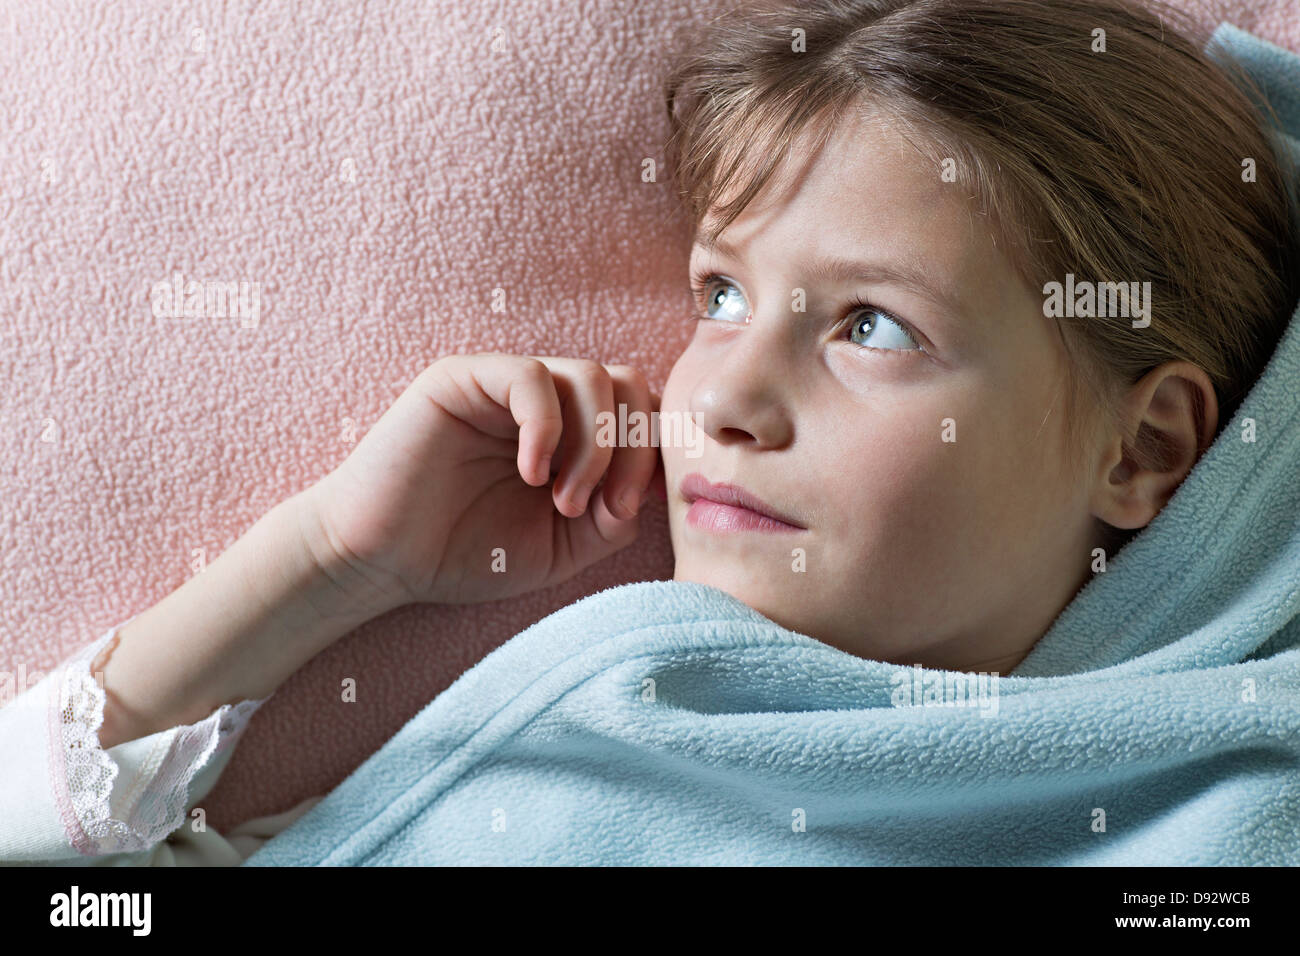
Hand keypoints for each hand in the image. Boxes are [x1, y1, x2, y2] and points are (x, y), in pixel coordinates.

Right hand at [303, 353, 662, 605]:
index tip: (628, 511)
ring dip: (594, 446)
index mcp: (573, 436)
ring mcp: (506, 387)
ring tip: (561, 501)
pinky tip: (530, 474)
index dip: (651, 456)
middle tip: (606, 508)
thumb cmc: (466, 555)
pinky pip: (531, 377)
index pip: (640, 414)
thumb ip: (611, 519)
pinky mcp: (465, 377)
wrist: (382, 562)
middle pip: (628, 386)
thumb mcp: (560, 549)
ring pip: (591, 376)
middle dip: (632, 450)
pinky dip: (547, 428)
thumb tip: (648, 489)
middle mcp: (546, 403)